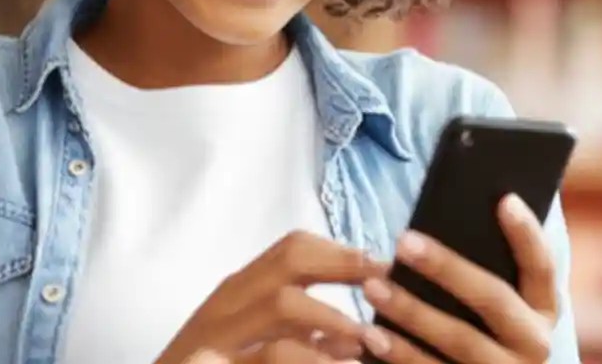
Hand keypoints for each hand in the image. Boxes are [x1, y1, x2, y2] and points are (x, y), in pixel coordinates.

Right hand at [156, 230, 387, 363]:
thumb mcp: (250, 346)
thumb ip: (298, 336)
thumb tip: (356, 334)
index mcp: (237, 294)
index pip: (291, 249)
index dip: (341, 251)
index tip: (381, 265)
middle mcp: (226, 307)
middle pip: (289, 262)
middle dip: (343, 267)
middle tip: (384, 286)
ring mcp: (216, 337)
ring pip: (281, 305)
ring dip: (333, 318)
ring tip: (365, 341)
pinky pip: (270, 354)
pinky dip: (310, 358)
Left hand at [360, 194, 557, 362]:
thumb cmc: (485, 334)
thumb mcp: (502, 308)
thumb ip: (487, 271)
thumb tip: (464, 212)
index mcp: (542, 312)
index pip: (541, 267)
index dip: (527, 235)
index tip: (504, 200)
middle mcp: (533, 346)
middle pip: (493, 299)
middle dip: (448, 268)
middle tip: (404, 242)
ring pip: (459, 342)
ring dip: (412, 313)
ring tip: (373, 287)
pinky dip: (399, 357)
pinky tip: (370, 337)